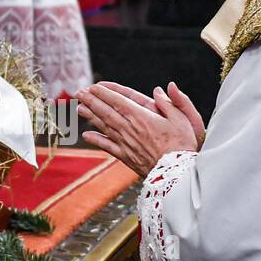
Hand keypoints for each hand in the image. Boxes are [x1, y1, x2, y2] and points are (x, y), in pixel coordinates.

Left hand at [76, 83, 199, 176]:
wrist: (178, 174)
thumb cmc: (182, 145)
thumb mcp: (181, 119)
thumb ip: (169, 103)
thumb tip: (157, 90)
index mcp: (142, 117)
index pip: (118, 101)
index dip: (105, 93)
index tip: (94, 86)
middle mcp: (130, 129)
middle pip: (106, 112)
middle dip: (91, 100)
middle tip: (78, 92)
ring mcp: (126, 143)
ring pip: (104, 126)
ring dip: (90, 116)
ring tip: (78, 107)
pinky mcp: (126, 157)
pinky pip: (107, 146)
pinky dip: (96, 140)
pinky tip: (86, 135)